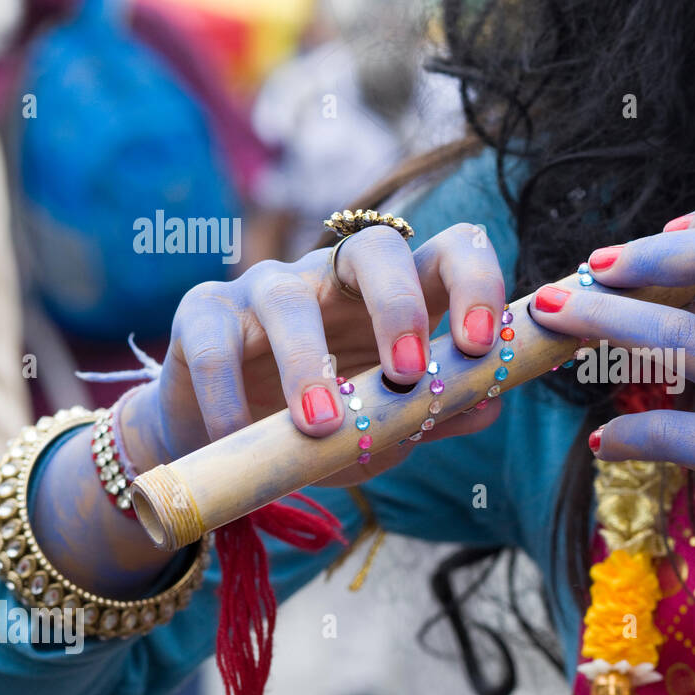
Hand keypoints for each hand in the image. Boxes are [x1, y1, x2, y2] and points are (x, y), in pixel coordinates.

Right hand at [124, 223, 507, 486]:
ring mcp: (267, 288)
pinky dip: (228, 394)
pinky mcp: (202, 314)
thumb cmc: (322, 426)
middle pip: (377, 248)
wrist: (224, 446)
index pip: (450, 254)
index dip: (477, 285)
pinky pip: (214, 346)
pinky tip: (240, 435)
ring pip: (289, 298)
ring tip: (321, 425)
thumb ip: (436, 415)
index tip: (484, 346)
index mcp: (396, 297)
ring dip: (308, 363)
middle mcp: (334, 277)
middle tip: (410, 376)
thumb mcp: (386, 427)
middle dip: (400, 307)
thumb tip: (492, 402)